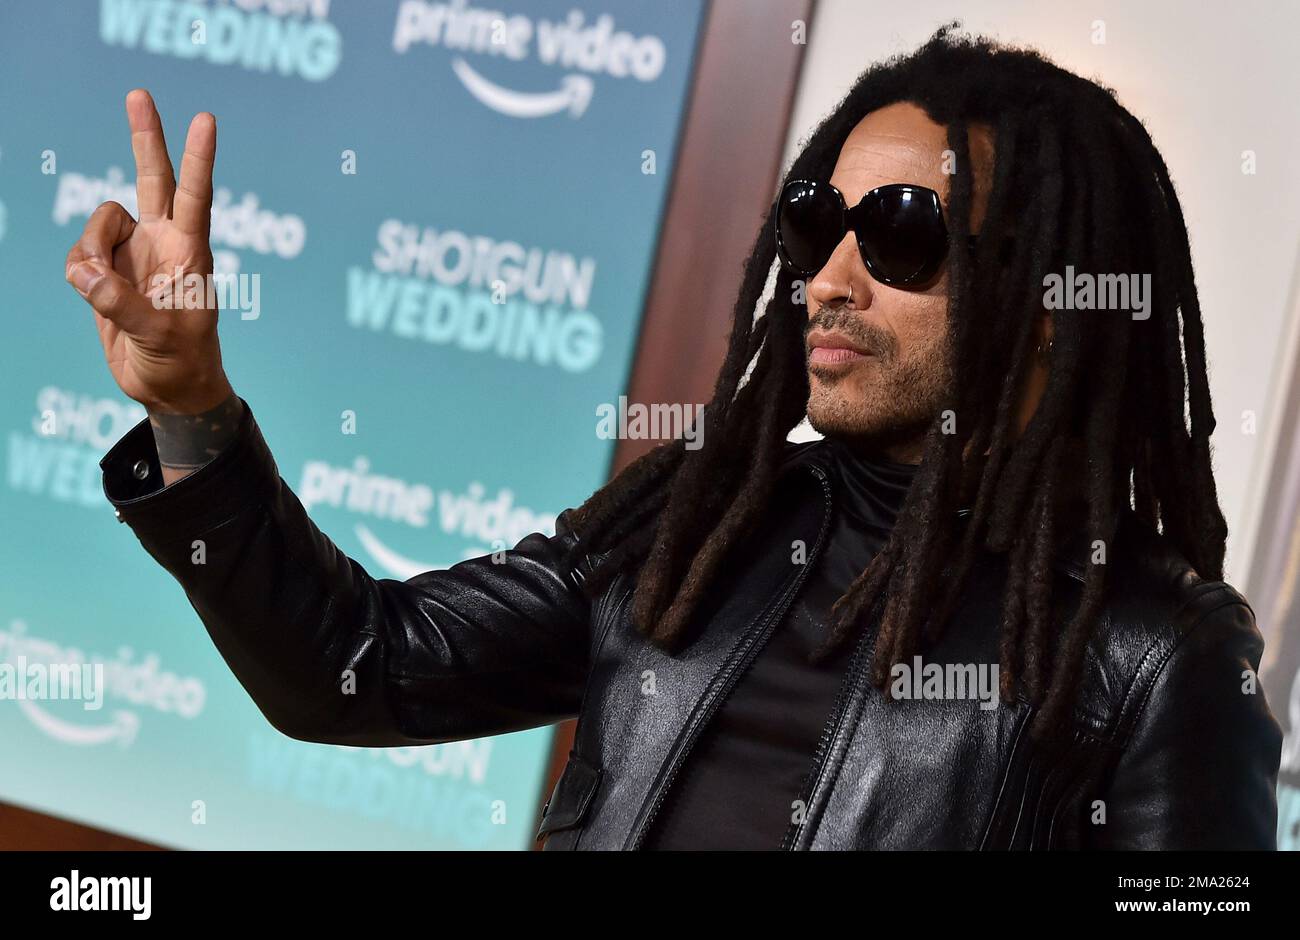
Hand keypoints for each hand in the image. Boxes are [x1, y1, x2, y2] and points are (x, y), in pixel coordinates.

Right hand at [66, 89, 231, 414]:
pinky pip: (80, 253)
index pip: (196, 197)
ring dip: (92, 250)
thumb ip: (121, 302)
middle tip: (140, 94)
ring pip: (100, 222)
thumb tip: (86, 273)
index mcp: (191, 253)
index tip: (206, 120)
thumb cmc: (181, 360)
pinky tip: (94, 293)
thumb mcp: (158, 335)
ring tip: (104, 288)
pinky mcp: (108, 268)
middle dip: (145, 137)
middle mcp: (164, 242)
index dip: (199, 159)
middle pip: (153, 178)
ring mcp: (135, 252)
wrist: (167, 387)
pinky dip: (80, 272)